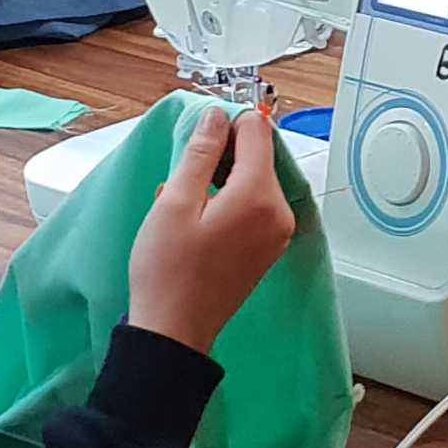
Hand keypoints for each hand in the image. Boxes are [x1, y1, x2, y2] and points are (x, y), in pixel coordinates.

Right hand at [128, 106, 296, 354]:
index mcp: (258, 196)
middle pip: (260, 157)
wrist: (174, 330)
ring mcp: (277, 233)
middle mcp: (279, 212)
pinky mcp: (268, 248)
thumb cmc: (168, 270)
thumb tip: (217, 117)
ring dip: (224, 178)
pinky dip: (230, 200)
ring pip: (256, 181)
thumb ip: (201, 153)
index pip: (257, 133)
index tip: (201, 135)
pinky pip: (255, 206)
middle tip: (185, 174)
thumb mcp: (175, 202)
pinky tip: (198, 215)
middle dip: (224, 155)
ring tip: (186, 198)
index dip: (228, 124)